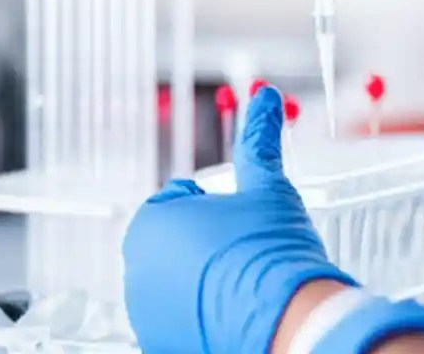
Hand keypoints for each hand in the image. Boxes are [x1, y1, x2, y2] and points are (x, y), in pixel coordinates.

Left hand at [122, 87, 354, 353]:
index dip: (218, 215)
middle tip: (247, 263)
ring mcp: (144, 310)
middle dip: (209, 252)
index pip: (179, 206)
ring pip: (180, 288)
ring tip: (244, 292)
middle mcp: (135, 266)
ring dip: (205, 287)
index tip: (243, 232)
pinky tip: (232, 320)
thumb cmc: (274, 250)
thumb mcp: (267, 188)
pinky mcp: (158, 343)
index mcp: (150, 222)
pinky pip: (180, 325)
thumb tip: (265, 95)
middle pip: (178, 250)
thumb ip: (259, 141)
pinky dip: (200, 323)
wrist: (288, 321)